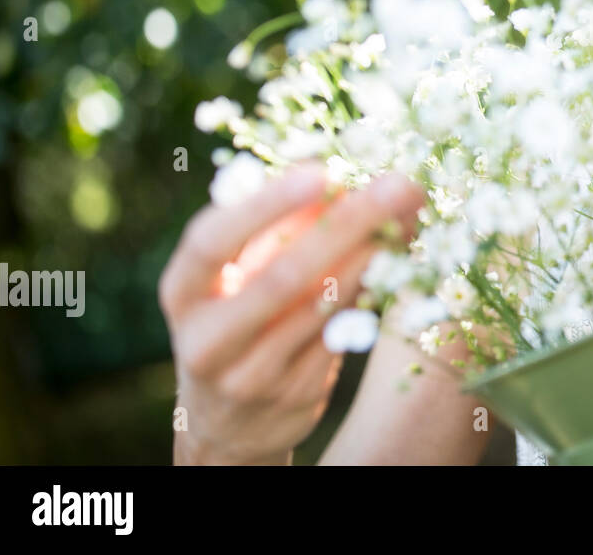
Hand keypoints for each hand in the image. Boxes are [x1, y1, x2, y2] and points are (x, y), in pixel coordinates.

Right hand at [158, 163, 424, 464]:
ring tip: (410, 211)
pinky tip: (401, 255)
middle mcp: (209, 339)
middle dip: (347, 225)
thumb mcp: (234, 275)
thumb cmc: (235, 318)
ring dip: (374, 254)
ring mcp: (253, 374)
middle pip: (283, 277)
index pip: (213, 242)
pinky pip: (344, 330)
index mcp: (182, 293)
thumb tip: (341, 178)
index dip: (266, 206)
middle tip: (398, 185)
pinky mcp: (297, 394)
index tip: (321, 172)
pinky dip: (376, 287)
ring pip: (324, 306)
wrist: (229, 420)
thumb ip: (276, 229)